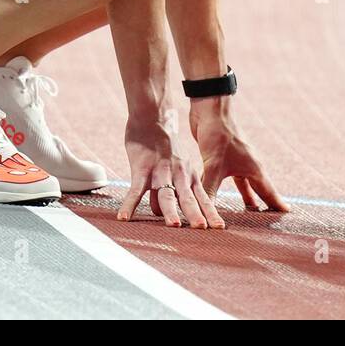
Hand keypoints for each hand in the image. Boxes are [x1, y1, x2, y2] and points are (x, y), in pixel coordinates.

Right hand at [119, 114, 224, 228]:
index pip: (202, 198)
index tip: (219, 228)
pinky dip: (130, 204)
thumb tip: (165, 208)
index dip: (210, 213)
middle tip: (202, 229)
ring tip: (174, 226)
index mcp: (189, 175)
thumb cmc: (165, 143)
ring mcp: (160, 173)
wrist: (154, 116)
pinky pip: (135, 190)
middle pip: (187, 199)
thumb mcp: (179, 163)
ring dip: (170, 211)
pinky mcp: (141, 170)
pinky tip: (124, 217)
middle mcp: (178, 175)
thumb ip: (177, 185)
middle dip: (195, 215)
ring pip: (166, 194)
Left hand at [191, 99, 288, 212]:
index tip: (289, 215)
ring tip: (250, 211)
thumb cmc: (218, 135)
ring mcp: (237, 161)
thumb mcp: (212, 166)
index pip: (269, 192)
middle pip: (260, 190)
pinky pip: (231, 178)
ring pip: (245, 184)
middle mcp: (249, 166)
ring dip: (247, 197)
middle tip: (269, 220)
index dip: (277, 205)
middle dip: (264, 205)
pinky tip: (226, 194)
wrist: (210, 109)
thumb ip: (210, 191)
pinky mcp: (224, 158)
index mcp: (254, 168)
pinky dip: (231, 188)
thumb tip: (207, 215)